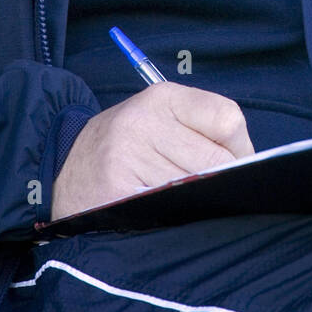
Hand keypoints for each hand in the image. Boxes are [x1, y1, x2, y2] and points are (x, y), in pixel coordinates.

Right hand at [50, 82, 253, 220]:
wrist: (61, 166)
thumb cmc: (126, 143)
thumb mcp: (160, 118)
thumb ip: (204, 130)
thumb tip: (249, 164)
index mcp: (162, 97)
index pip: (227, 119)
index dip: (240, 149)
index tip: (234, 164)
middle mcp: (144, 121)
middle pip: (215, 160)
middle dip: (221, 181)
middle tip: (208, 189)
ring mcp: (128, 156)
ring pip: (194, 188)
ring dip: (197, 201)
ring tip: (181, 198)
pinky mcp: (117, 192)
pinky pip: (168, 209)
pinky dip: (174, 215)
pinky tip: (164, 211)